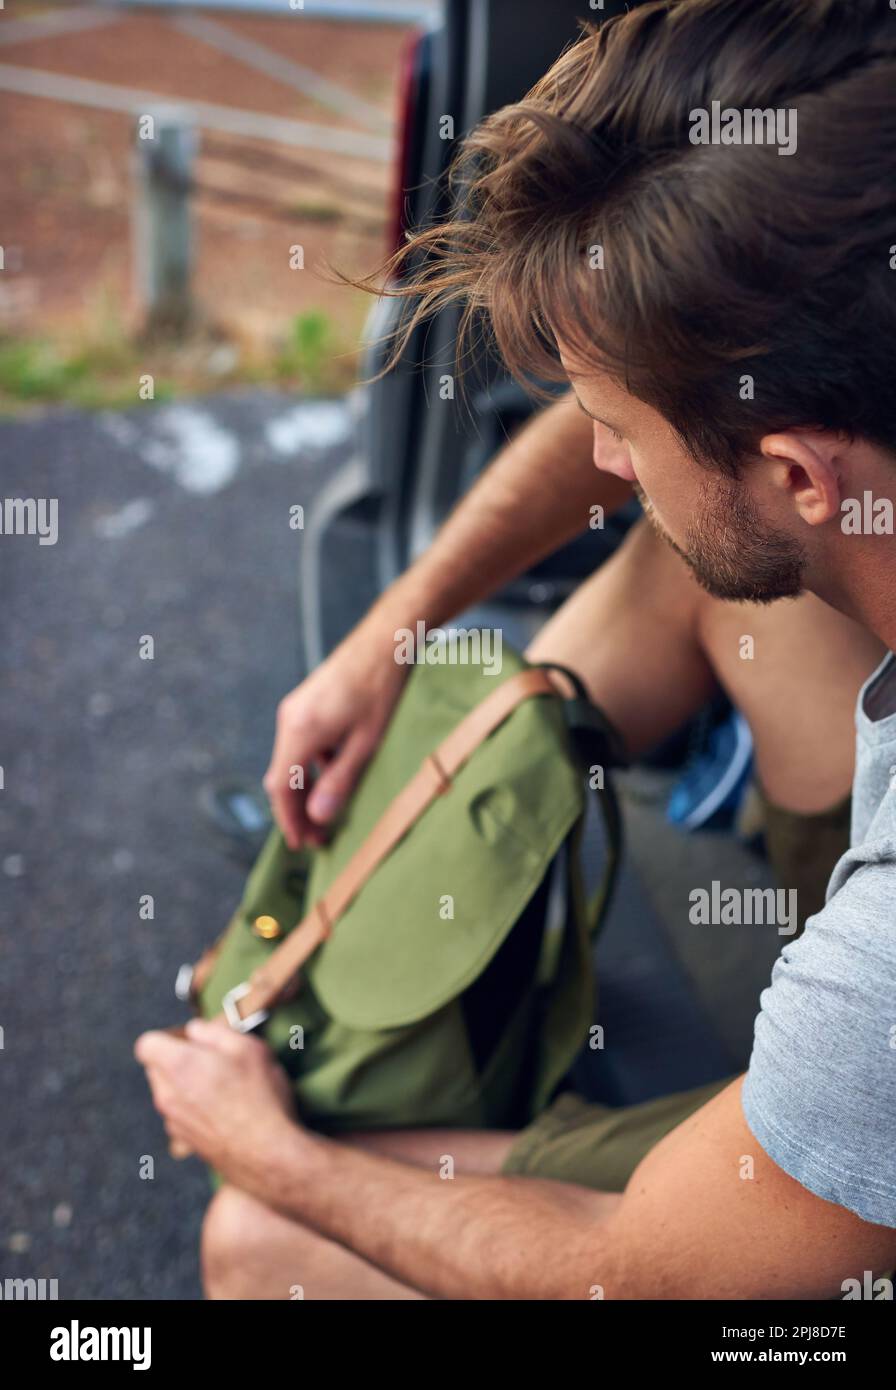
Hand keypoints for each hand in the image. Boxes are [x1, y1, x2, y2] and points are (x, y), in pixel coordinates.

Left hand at [135, 1019, 298, 1188]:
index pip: (146, 1044)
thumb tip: (194, 1031)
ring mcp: (174, 1121)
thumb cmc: (260, 1097)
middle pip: (156, 1068)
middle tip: (213, 1061)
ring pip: (168, 1092)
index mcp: (178, 1066)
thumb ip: (212, 1032)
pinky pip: (180, 1114)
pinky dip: (195, 1108)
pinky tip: (225, 1111)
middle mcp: (168, 1095)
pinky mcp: (185, 1141)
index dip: (168, 1037)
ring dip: (187, 1085)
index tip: (192, 1040)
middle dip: (177, 1059)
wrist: (267, 1154)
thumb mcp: (247, 1047)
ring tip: (225, 1087)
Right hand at [263, 620, 407, 849]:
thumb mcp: (366, 743)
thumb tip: (318, 816)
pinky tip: (336, 776)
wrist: (386, 640)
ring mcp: (295, 709)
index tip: (302, 844)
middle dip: (297, 810)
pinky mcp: (305, 703)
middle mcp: (289, 719)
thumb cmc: (382, 689)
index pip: (281, 788)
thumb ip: (340, 780)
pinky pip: (300, 744)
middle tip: (318, 838)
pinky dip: (312, 766)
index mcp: (300, 730)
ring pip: (291, 761)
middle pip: (282, 776)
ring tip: (328, 814)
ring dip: (305, 789)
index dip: (289, 820)